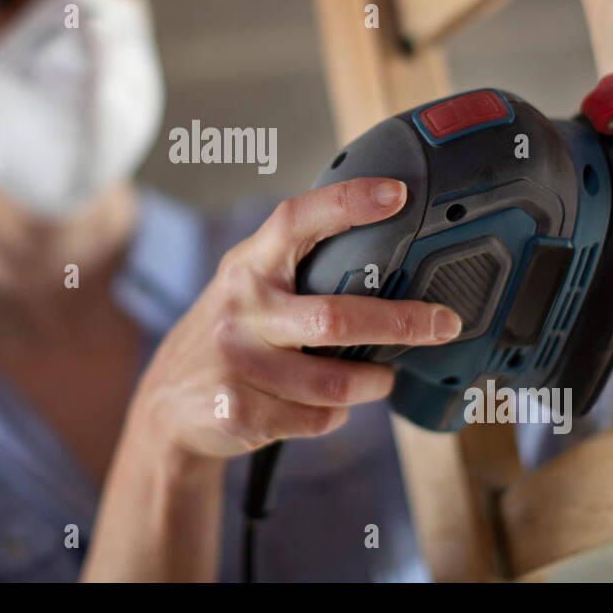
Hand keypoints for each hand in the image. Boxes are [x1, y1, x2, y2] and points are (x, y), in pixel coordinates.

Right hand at [128, 177, 462, 458]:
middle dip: (402, 322)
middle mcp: (240, 308)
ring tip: (381, 378)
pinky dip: (336, 416)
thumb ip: (297, 267)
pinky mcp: (238, 409)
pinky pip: (317, 418)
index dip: (347, 202)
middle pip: (335, 317)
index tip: (397, 194)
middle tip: (444, 323)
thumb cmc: (233, 334)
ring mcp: (237, 361)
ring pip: (336, 383)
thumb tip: (387, 247)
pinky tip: (328, 407)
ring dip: (372, 383)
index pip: (296, 219)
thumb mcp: (251, 288)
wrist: (168, 402)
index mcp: (250, 265)